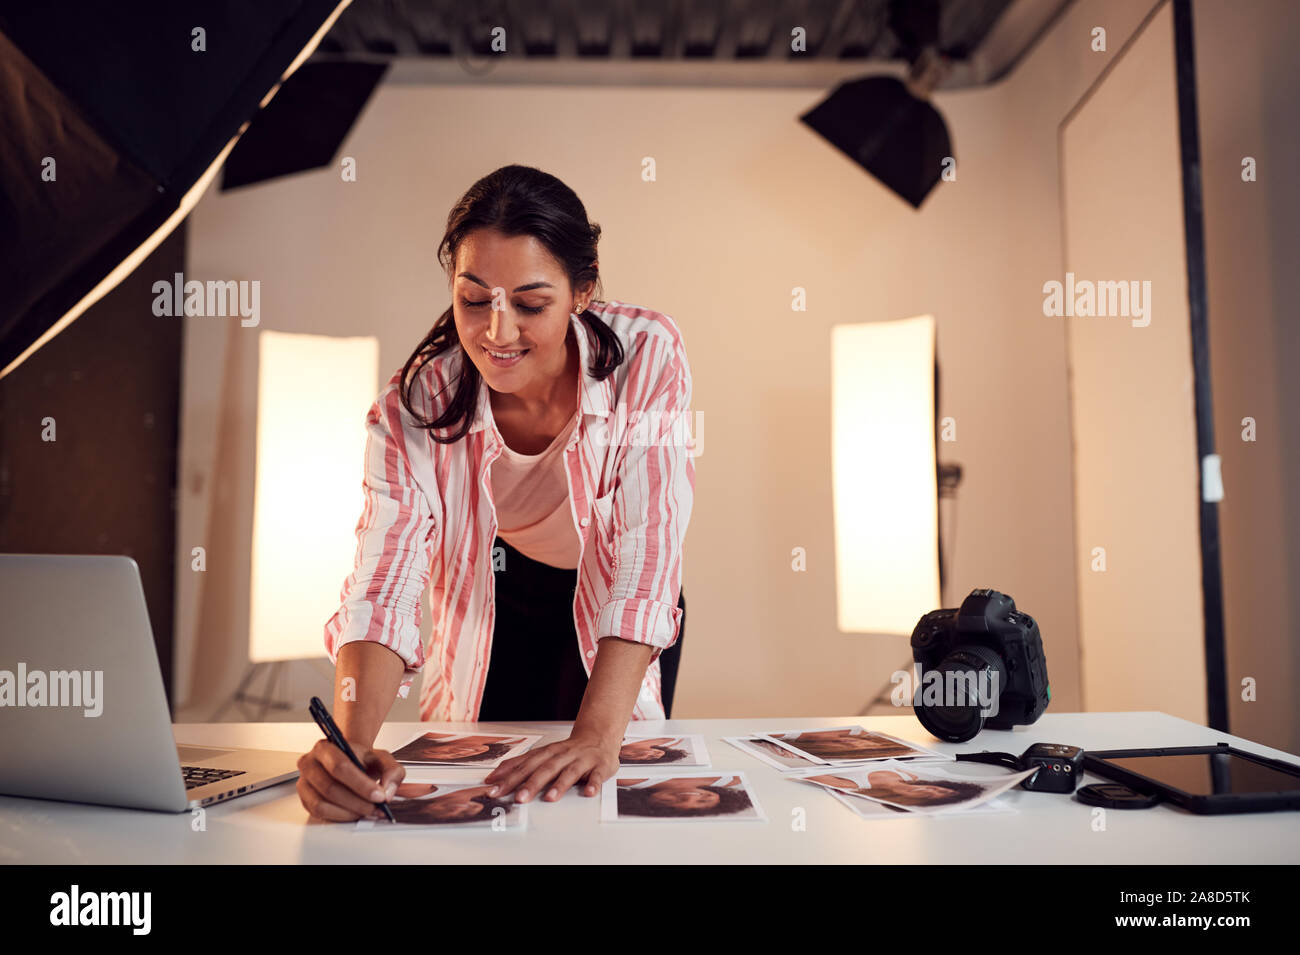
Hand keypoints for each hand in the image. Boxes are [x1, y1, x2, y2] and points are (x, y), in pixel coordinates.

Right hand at [296, 739, 404, 821]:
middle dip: (357, 802)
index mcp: (326, 747)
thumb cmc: (360, 759)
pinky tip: (354, 813)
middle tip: (376, 807)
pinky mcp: (305, 799)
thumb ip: (392, 770)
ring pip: (322, 803)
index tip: (379, 795)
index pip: (340, 766)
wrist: (348, 760)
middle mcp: (310, 763)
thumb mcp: (381, 758)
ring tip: (367, 810)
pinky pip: (318, 813)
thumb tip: (388, 791)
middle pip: (330, 787)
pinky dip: (339, 816)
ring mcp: (304, 782)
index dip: (361, 784)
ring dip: (349, 811)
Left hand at [483, 730, 618, 802]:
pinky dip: (593, 784)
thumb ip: (523, 764)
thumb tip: (494, 777)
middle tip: (518, 798)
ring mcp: (582, 760)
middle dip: (531, 783)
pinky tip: (588, 793)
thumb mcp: (544, 754)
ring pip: (569, 772)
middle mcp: (563, 755)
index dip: (509, 776)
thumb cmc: (568, 750)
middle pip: (545, 769)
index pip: (525, 764)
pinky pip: (597, 776)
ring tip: (550, 798)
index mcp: (548, 753)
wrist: (598, 735)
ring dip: (560, 785)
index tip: (494, 788)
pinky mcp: (600, 766)